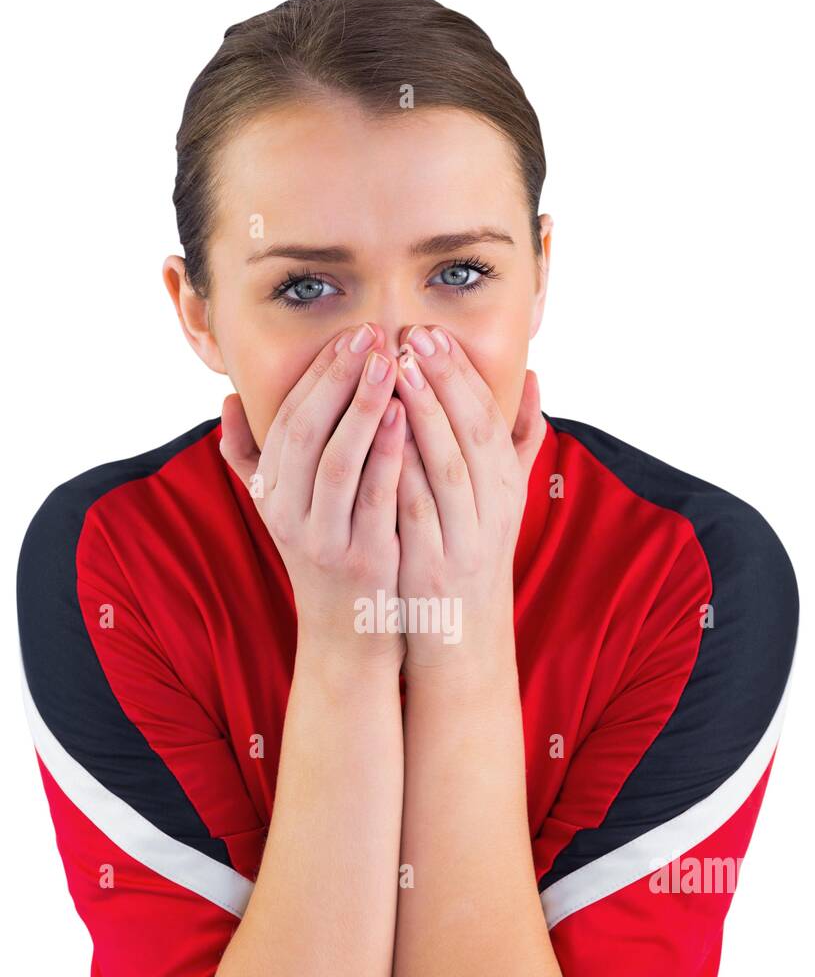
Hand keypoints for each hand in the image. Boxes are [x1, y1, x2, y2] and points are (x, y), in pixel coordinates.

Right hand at [219, 324, 407, 670]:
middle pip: (306, 434)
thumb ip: (250, 457)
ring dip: (363, 409)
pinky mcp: (363, 561)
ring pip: (337, 463)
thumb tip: (227, 403)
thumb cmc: (323, 557)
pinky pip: (374, 500)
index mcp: (271, 495)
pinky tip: (408, 420)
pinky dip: (388, 457)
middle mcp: (288, 516)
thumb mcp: (280, 509)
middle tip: (371, 336)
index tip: (349, 335)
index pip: (286, 421)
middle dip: (337, 380)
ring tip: (390, 365)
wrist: (348, 636)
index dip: (316, 376)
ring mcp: (324, 540)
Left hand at [393, 326, 544, 680]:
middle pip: (472, 435)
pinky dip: (400, 474)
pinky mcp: (432, 571)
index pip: (487, 418)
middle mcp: (493, 512)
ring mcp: (464, 543)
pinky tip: (378, 442)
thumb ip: (517, 441)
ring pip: (446, 469)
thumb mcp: (499, 502)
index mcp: (506, 489)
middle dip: (442, 381)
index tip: (432, 333)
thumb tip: (534, 378)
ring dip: (422, 417)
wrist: (461, 643)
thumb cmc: (471, 561)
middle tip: (411, 336)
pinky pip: (415, 515)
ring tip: (394, 372)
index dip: (460, 373)